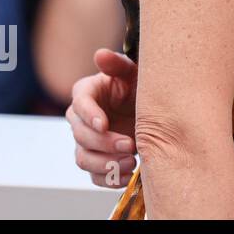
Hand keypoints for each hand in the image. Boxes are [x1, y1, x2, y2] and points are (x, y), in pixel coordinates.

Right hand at [67, 48, 138, 187]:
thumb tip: (100, 54)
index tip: (104, 124)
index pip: (80, 104)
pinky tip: (128, 175)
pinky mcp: (98, 159)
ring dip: (105, 164)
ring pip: (83, 158)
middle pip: (80, 135)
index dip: (89, 115)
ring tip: (131, 162)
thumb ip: (117, 64)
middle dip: (104, 142)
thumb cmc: (140, 86)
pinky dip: (109, 179)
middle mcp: (83, 118)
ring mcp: (88, 142)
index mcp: (87, 93)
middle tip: (129, 144)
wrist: (154, 108)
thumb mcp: (134, 72)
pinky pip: (95, 176)